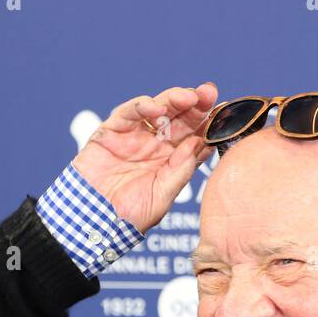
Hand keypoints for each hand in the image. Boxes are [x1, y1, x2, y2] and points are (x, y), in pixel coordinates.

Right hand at [71, 83, 218, 232]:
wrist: (92, 222)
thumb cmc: (128, 217)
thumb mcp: (162, 197)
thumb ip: (180, 171)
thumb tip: (199, 143)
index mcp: (171, 161)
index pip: (195, 136)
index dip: (209, 123)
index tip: (225, 112)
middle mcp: (156, 145)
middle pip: (180, 118)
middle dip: (196, 104)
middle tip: (209, 93)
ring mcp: (135, 136)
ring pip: (158, 109)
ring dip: (175, 99)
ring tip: (189, 98)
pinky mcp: (111, 131)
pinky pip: (129, 112)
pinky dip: (142, 105)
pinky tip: (156, 107)